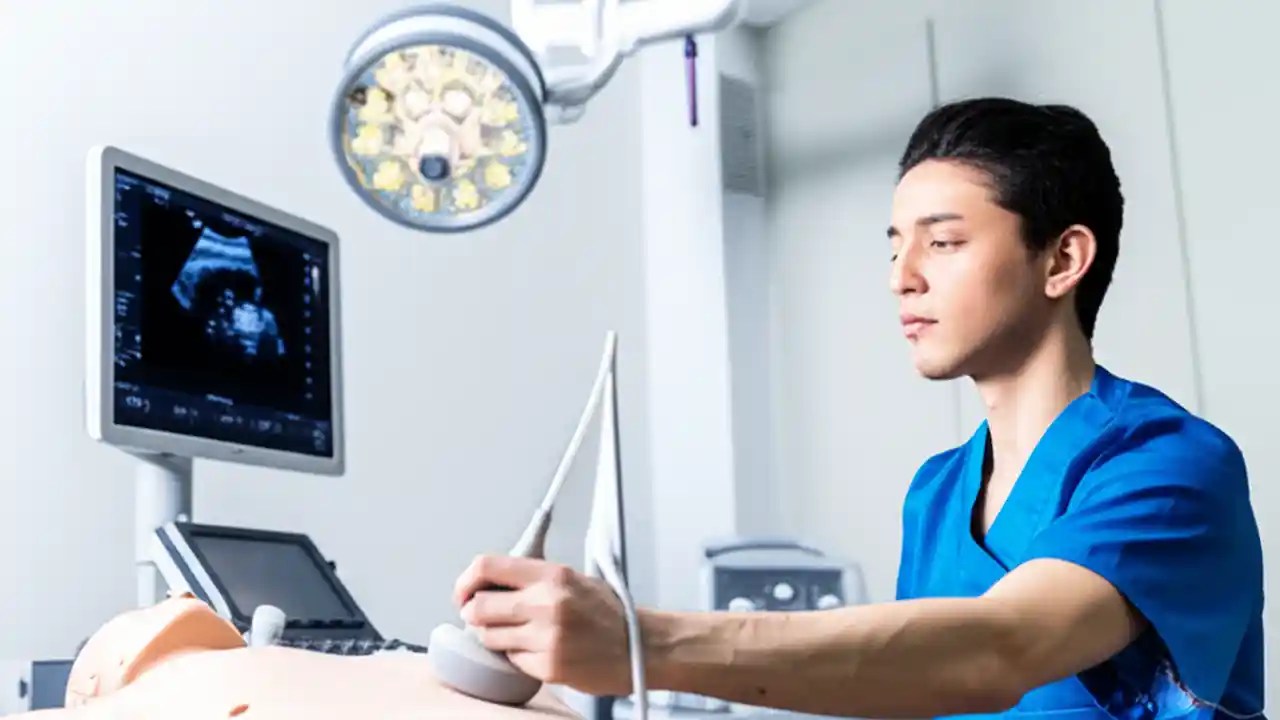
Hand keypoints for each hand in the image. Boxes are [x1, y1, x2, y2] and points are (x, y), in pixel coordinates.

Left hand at [452, 555, 633, 696]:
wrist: (641, 648)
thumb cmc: (608, 615)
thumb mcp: (573, 580)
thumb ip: (532, 578)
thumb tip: (488, 582)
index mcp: (552, 574)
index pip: (487, 566)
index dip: (466, 581)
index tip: (463, 593)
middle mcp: (547, 602)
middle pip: (477, 607)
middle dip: (474, 615)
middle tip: (485, 618)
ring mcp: (547, 637)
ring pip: (488, 637)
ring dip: (496, 638)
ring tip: (520, 635)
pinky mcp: (548, 666)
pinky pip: (511, 660)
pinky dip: (518, 658)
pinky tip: (540, 651)